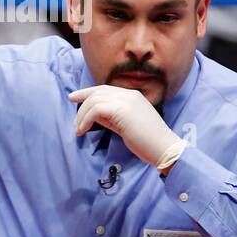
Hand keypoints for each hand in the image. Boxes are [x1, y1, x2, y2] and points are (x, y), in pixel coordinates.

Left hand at [69, 84, 186, 169]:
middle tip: (73, 119)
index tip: (73, 97)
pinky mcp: (122, 110)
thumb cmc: (146, 141)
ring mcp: (127, 101)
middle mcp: (129, 95)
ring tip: (78, 130)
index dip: (87, 92)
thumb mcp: (125, 124)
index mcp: (132, 96)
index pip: (105, 89)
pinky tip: (82, 131)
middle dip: (81, 102)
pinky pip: (95, 110)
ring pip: (94, 101)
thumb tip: (92, 115)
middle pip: (97, 92)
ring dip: (81, 116)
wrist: (163, 148)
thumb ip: (111, 117)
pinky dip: (85, 120)